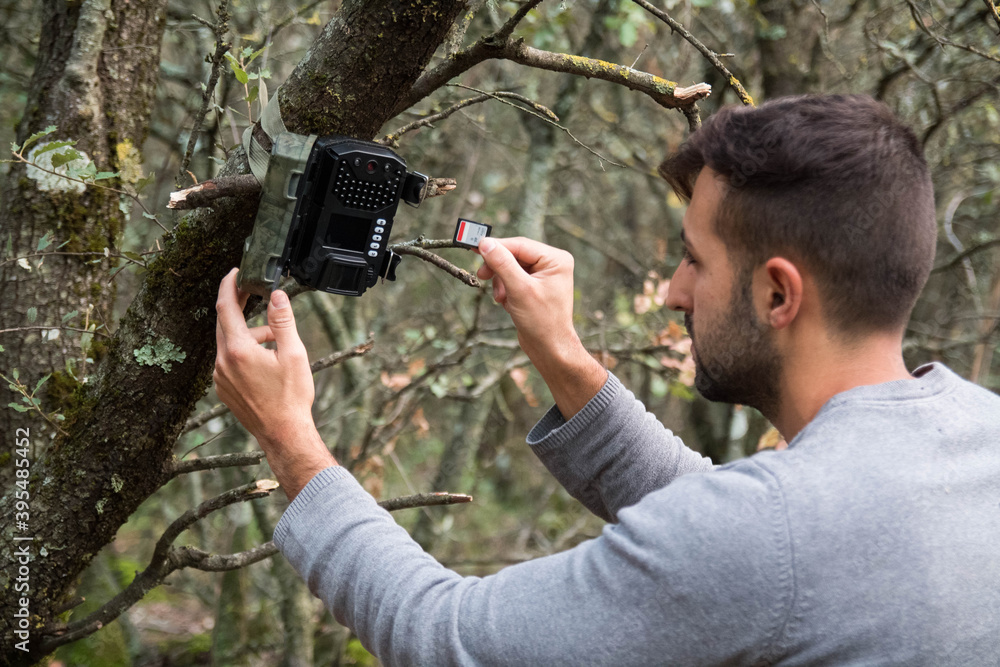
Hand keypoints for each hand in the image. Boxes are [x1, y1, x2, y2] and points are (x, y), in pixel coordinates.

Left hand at [214, 269, 335, 498]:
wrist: (283, 433)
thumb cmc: (291, 397)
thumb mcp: (293, 353)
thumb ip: (282, 321)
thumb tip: (277, 295)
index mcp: (238, 350)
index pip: (225, 307)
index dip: (229, 285)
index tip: (235, 273)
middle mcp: (223, 362)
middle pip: (224, 323)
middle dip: (239, 307)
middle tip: (253, 294)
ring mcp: (220, 377)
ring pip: (228, 343)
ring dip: (247, 333)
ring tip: (274, 340)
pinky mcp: (223, 388)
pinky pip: (228, 360)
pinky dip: (243, 351)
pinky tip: (265, 359)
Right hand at [476, 238, 605, 417]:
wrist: (549, 349)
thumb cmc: (541, 322)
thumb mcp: (519, 289)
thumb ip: (502, 264)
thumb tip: (485, 243)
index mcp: (556, 259)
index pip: (519, 245)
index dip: (496, 247)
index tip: (473, 247)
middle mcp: (551, 264)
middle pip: (514, 255)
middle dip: (498, 269)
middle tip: (482, 275)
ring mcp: (543, 275)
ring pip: (510, 267)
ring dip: (501, 282)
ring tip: (502, 299)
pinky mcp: (534, 287)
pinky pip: (512, 279)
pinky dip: (505, 290)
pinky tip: (508, 304)